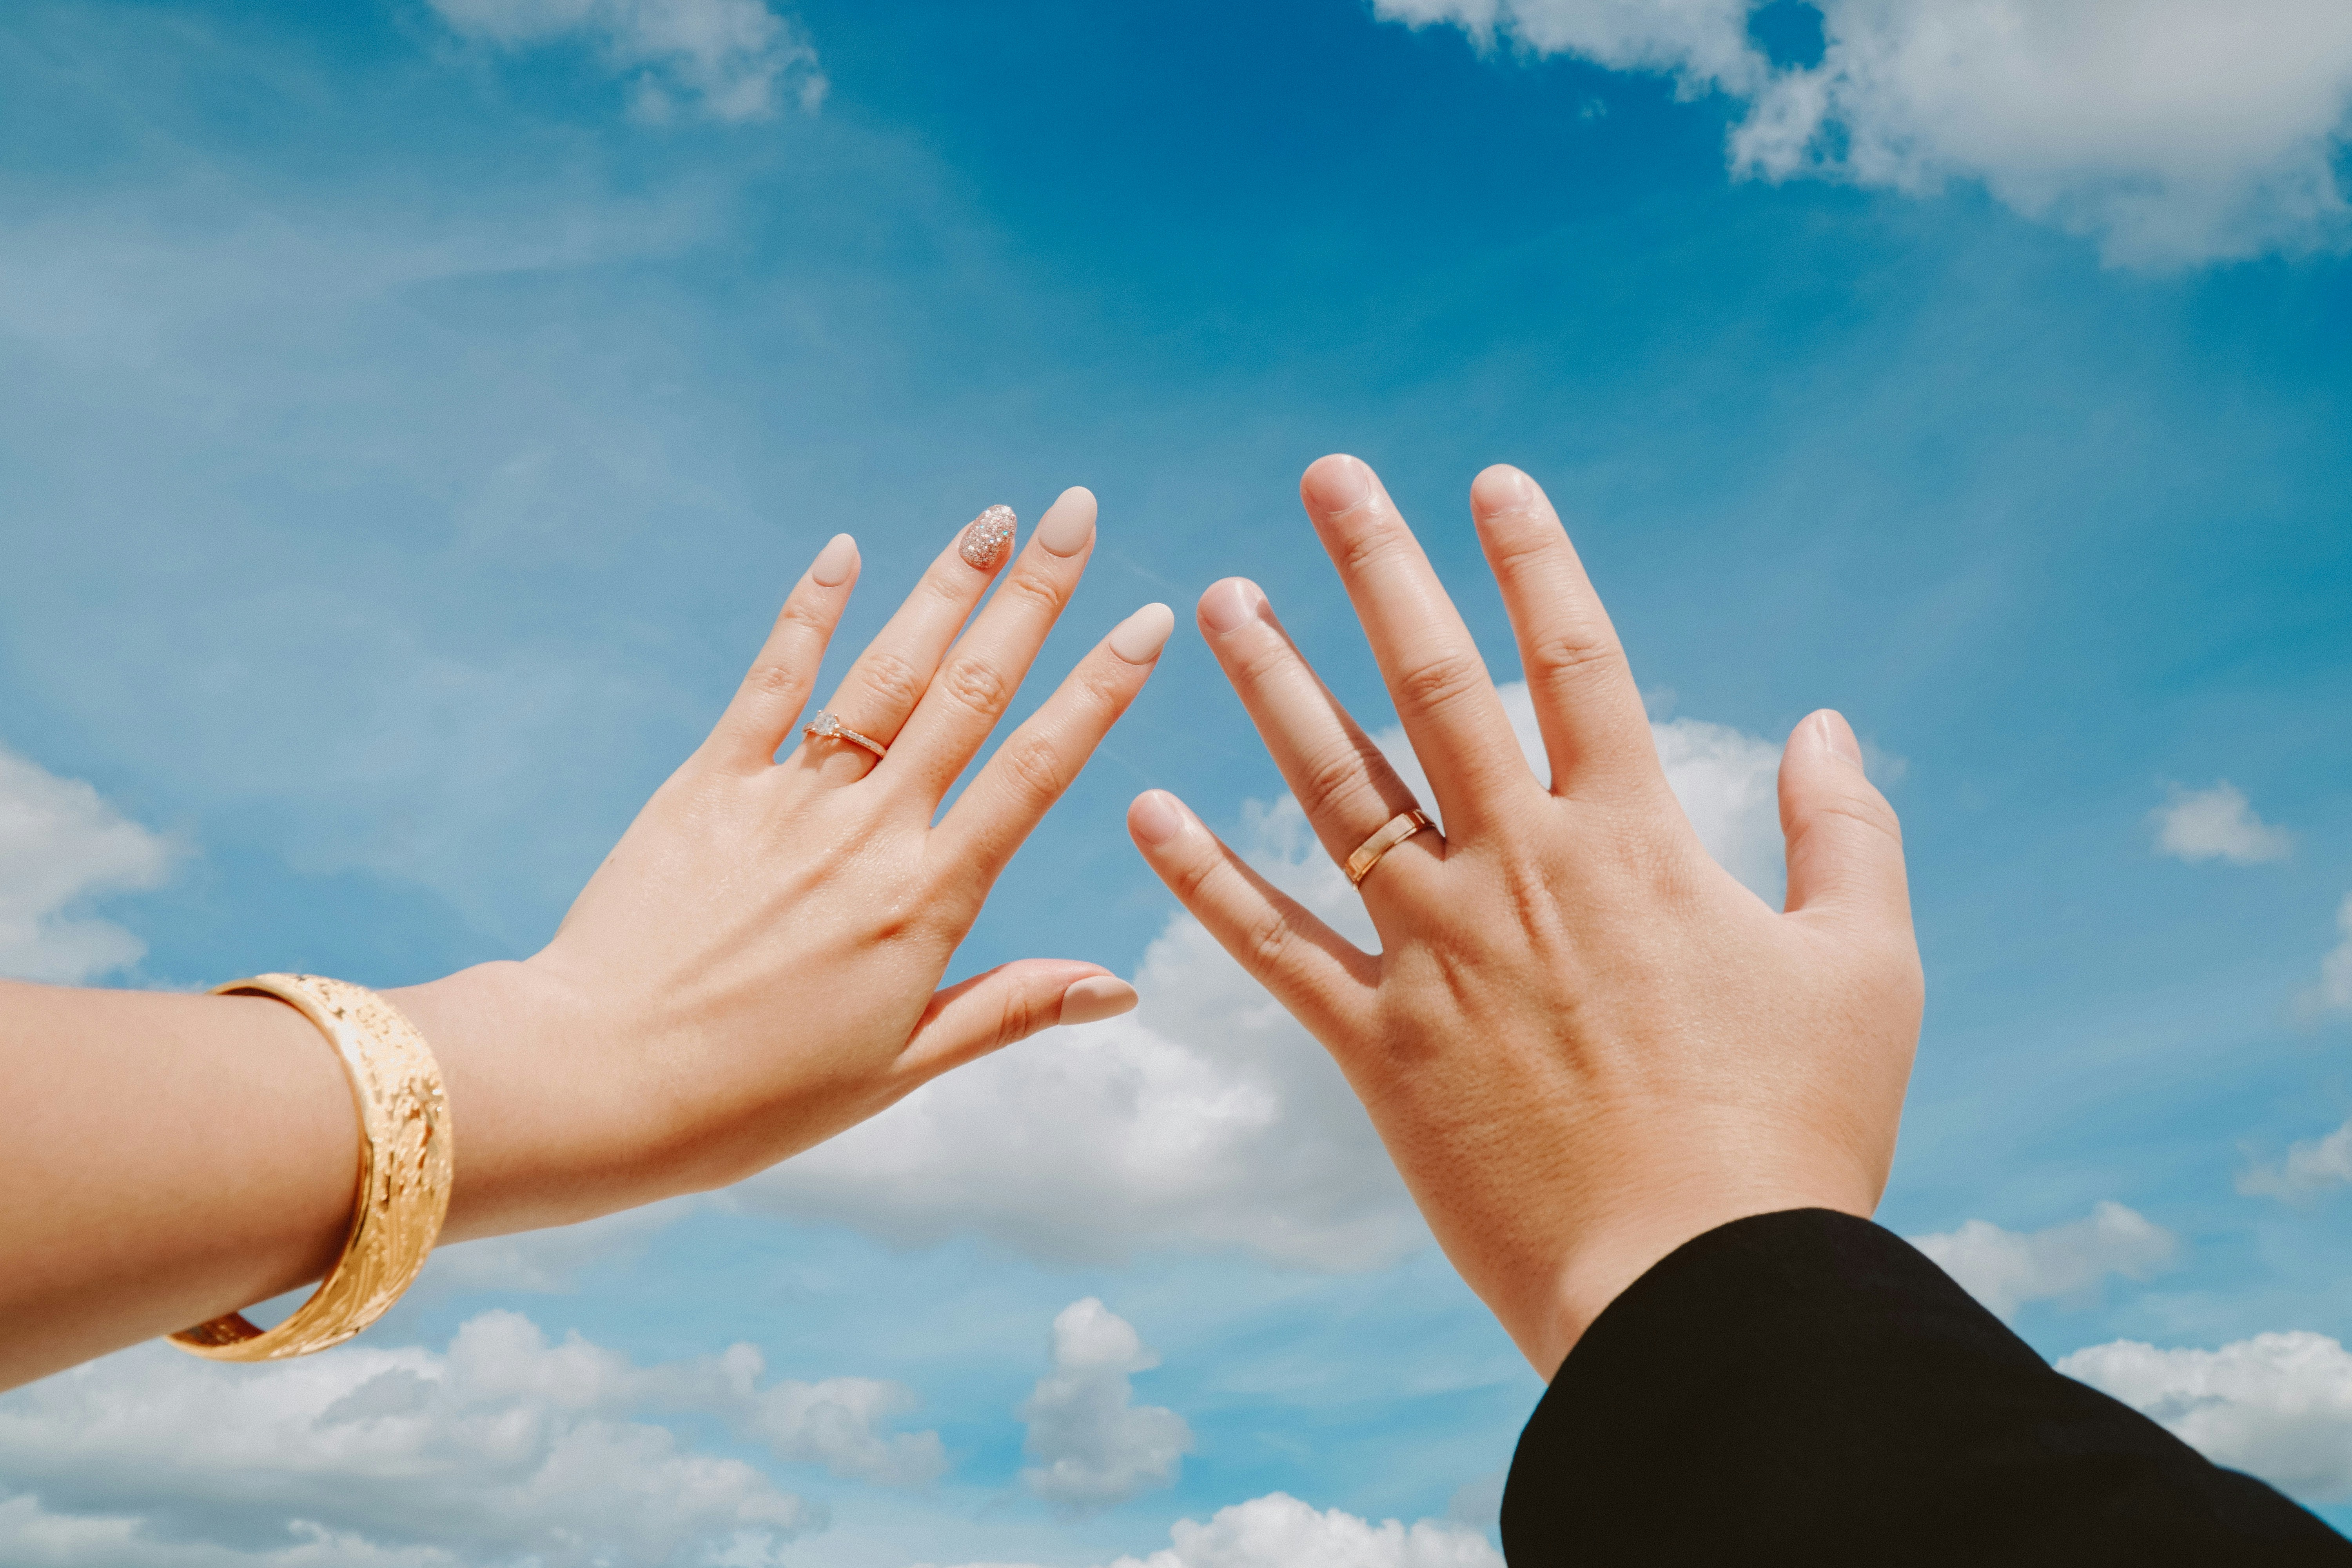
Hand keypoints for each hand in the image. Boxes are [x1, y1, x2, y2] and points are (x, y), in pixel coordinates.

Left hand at [404, 488, 1174, 1238]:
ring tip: (995, 517)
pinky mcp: (707, 787)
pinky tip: (845, 551)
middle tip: (1080, 508)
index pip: (1036, 771)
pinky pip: (769, 683)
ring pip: (885, 670)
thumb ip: (1010, 1010)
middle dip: (1036, 593)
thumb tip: (1123, 987)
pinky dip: (810, 612)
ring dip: (945, 586)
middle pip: (971, 691)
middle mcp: (867, 833)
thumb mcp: (898, 1068)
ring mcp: (786, 801)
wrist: (595, 1084)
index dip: (1100, 690)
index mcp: (925, 901)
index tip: (1152, 617)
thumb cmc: (751, 1098)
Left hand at [1126, 457, 1921, 1374]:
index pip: (1574, 659)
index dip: (1532, 559)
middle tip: (1323, 477)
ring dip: (1272, 683)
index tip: (1488, 480)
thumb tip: (1821, 723)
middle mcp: (1519, 873)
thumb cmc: (1795, 1134)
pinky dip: (1204, 877)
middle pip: (1434, 687)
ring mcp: (1436, 956)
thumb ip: (1844, 832)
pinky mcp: (1377, 1049)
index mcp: (1632, 844)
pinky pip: (1270, 947)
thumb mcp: (1867, 967)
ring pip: (1334, 787)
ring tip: (1217, 598)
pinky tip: (1148, 808)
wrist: (1699, 1288)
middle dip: (1378, 569)